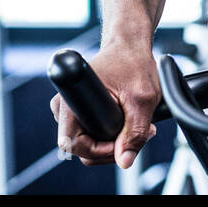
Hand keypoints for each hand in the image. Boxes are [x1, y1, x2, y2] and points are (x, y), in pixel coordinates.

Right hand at [51, 43, 159, 168]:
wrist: (129, 46)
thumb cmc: (133, 63)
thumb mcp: (143, 98)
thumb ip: (135, 131)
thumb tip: (125, 161)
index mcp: (71, 103)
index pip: (74, 145)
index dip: (100, 150)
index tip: (123, 140)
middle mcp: (64, 107)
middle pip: (82, 148)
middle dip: (113, 146)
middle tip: (140, 130)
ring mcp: (71, 109)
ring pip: (89, 142)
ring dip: (114, 139)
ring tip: (136, 120)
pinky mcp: (80, 109)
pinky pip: (92, 133)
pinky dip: (111, 131)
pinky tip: (127, 119)